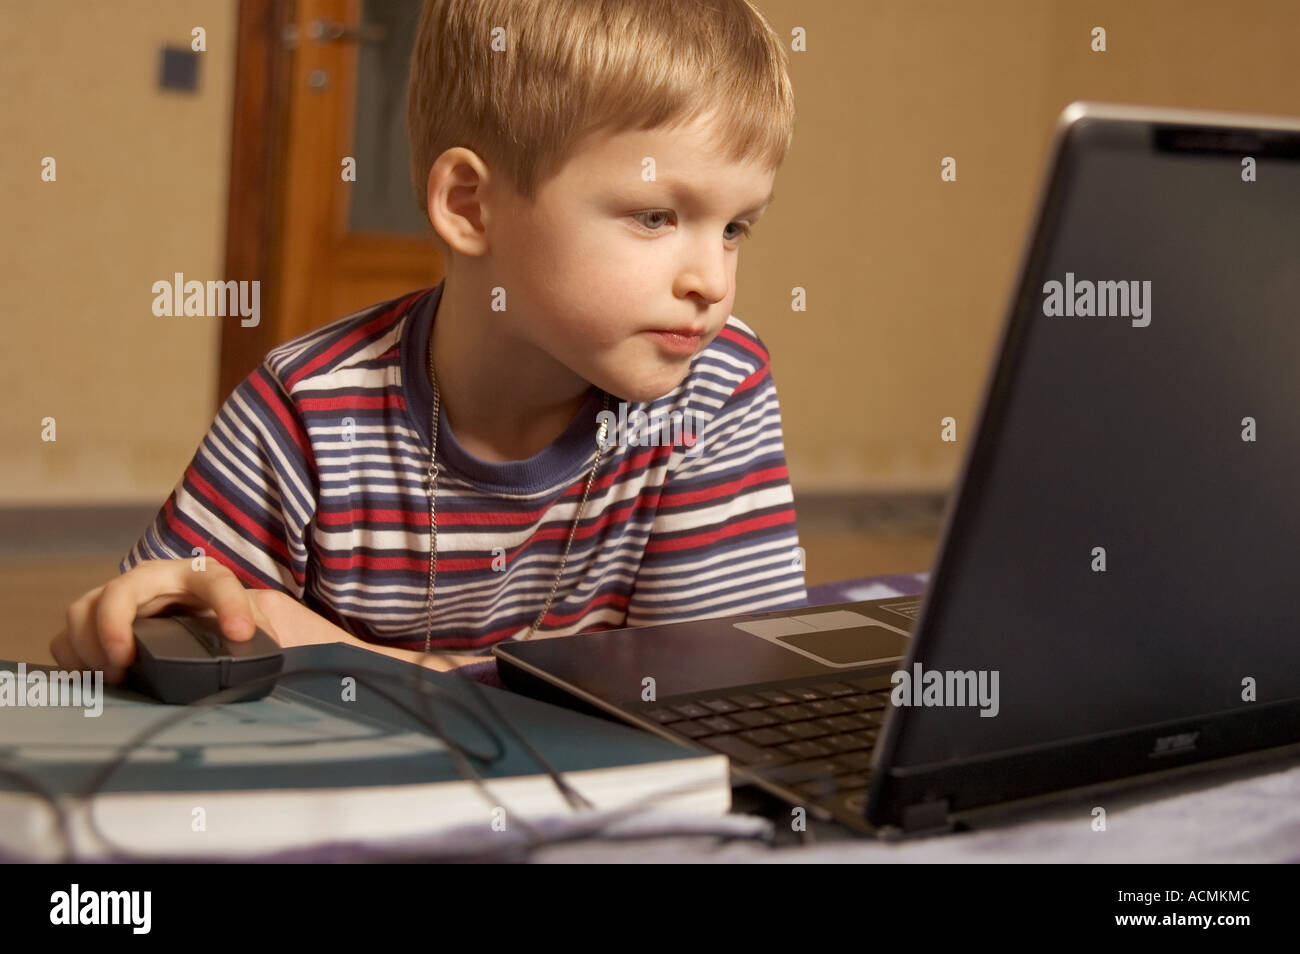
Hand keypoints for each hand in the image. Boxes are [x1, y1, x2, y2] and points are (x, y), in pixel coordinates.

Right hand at [50, 558, 280, 683]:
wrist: (201, 616)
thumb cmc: (222, 618)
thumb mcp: (249, 622)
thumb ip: (261, 634)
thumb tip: (259, 656)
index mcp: (199, 576)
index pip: (216, 582)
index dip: (230, 605)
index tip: (240, 635)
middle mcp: (153, 581)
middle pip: (121, 590)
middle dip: (114, 625)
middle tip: (124, 662)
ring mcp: (119, 598)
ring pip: (84, 609)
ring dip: (90, 645)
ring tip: (114, 675)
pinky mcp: (96, 621)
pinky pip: (67, 634)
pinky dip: (74, 658)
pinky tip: (96, 678)